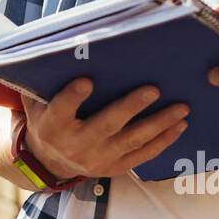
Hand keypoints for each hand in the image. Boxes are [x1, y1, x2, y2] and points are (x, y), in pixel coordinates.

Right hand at [14, 76, 190, 180]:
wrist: (50, 161)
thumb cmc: (48, 121)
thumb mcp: (38, 103)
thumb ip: (47, 83)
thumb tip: (64, 52)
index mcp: (52, 127)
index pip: (61, 110)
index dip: (73, 97)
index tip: (87, 81)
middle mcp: (76, 146)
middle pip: (106, 125)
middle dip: (131, 107)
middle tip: (153, 89)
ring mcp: (98, 159)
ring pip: (132, 140)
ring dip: (159, 123)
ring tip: (180, 108)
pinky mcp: (114, 167)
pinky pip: (143, 155)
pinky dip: (163, 140)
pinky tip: (178, 126)